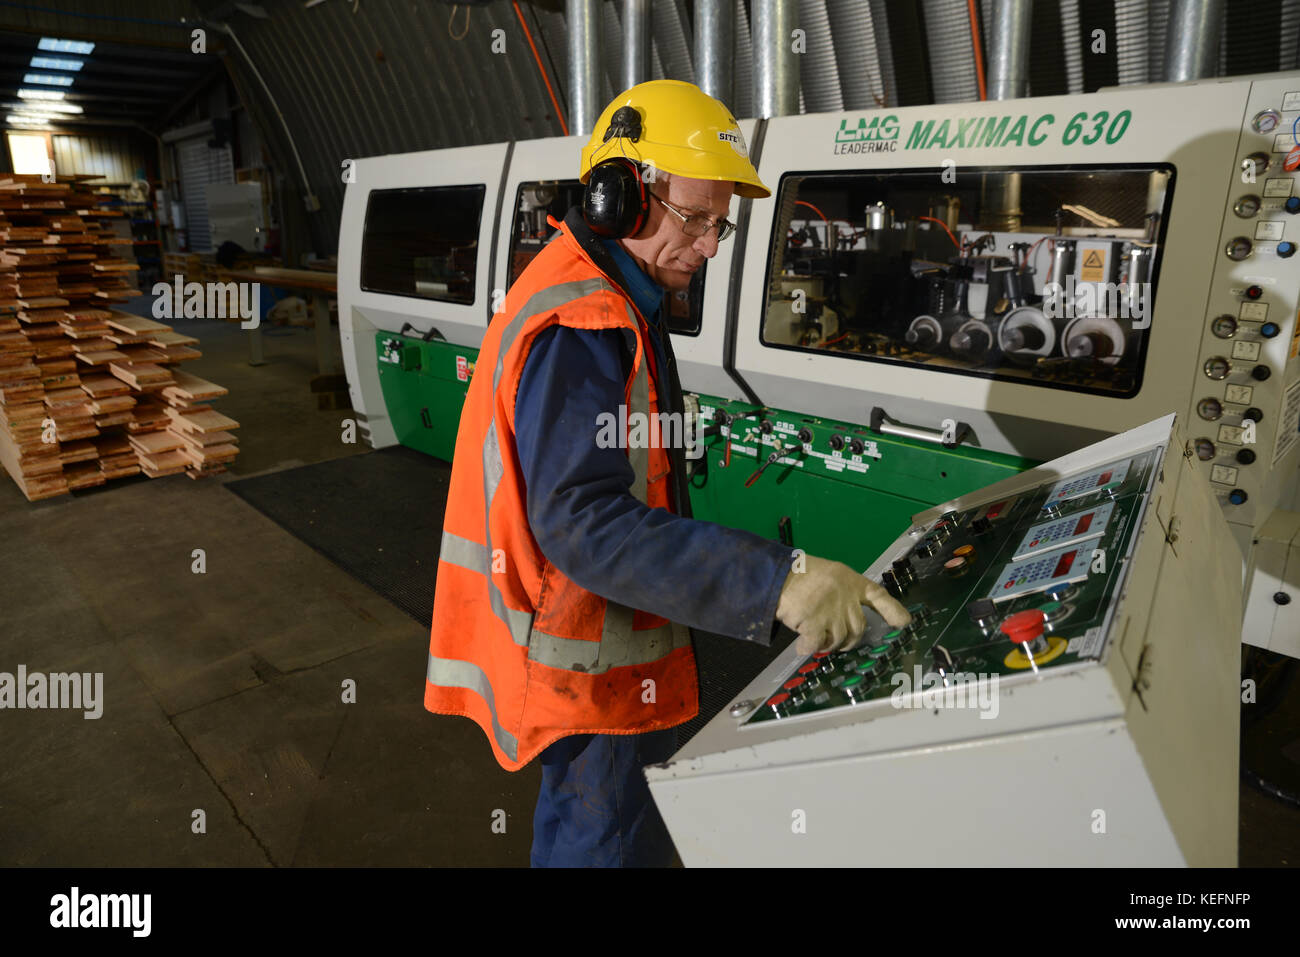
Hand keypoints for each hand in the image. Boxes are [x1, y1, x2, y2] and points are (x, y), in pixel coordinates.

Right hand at [776, 554, 911, 654]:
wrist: (776, 575)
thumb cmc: (800, 575)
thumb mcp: (829, 576)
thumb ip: (842, 596)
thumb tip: (847, 624)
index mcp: (851, 582)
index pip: (878, 596)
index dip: (893, 610)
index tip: (904, 622)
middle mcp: (846, 597)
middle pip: (858, 629)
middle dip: (847, 640)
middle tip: (833, 640)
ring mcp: (832, 611)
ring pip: (838, 640)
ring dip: (825, 643)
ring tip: (811, 635)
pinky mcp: (815, 622)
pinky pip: (815, 644)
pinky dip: (808, 647)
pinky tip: (802, 645)